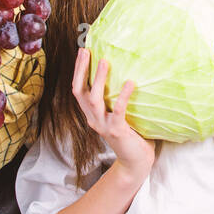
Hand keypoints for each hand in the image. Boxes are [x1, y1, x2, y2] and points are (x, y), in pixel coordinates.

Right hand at [71, 47, 154, 178]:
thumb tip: (129, 72)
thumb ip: (118, 99)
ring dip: (98, 79)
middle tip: (86, 51)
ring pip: (94, 100)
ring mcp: (103, 125)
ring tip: (104, 61)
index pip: (78, 90)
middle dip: (81, 70)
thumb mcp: (120, 115)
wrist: (135, 162)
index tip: (82, 51)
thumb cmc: (132, 136)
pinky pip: (118, 111)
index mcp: (92, 114)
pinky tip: (130, 82)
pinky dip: (123, 96)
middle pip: (79, 92)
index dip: (78, 71)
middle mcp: (93, 119)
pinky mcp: (116, 131)